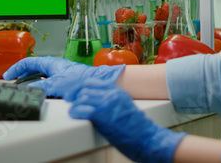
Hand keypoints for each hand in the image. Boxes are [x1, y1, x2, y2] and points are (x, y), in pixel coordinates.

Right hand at [3, 57, 124, 99]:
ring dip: (33, 84)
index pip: (29, 62)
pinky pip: (49, 86)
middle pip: (34, 70)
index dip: (16, 68)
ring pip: (42, 78)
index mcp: (51, 63)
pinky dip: (43, 90)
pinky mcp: (67, 84)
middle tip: (14, 84)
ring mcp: (61, 76)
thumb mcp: (57, 84)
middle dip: (23, 76)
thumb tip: (30, 89)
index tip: (8, 76)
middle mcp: (56, 68)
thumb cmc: (83, 80)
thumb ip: (42, 86)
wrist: (101, 84)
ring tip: (26, 92)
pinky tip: (43, 97)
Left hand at [70, 79, 184, 162]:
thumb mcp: (126, 105)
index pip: (92, 82)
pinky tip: (75, 114)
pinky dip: (75, 111)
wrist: (148, 139)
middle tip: (72, 102)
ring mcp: (107, 103)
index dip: (81, 88)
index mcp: (117, 91)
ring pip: (82, 97)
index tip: (75, 93)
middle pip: (85, 89)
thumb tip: (96, 100)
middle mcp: (112, 94)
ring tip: (75, 110)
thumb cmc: (138, 127)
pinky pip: (82, 109)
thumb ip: (112, 99)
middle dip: (76, 96)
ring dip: (76, 104)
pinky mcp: (102, 115)